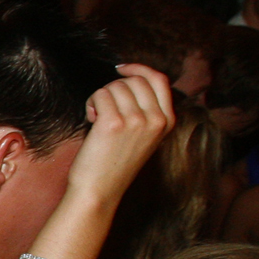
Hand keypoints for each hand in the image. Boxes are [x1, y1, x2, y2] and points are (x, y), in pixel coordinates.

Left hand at [67, 63, 175, 204]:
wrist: (99, 190)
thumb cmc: (114, 162)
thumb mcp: (142, 135)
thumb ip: (145, 109)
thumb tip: (131, 78)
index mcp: (168, 121)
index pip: (159, 80)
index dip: (139, 68)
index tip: (121, 69)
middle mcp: (156, 119)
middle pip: (135, 80)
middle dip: (114, 88)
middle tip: (104, 109)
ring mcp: (137, 121)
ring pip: (115, 86)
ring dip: (100, 97)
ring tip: (97, 118)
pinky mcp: (114, 123)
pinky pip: (100, 95)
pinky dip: (91, 103)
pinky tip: (91, 119)